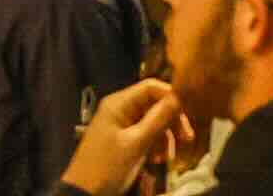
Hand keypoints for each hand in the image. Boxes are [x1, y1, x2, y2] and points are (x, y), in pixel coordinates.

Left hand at [60, 79, 185, 195]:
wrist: (83, 194)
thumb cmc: (107, 167)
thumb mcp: (136, 143)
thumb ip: (159, 118)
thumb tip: (180, 96)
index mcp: (119, 104)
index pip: (151, 87)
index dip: (171, 97)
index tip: (189, 112)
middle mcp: (120, 109)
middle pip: (154, 105)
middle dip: (171, 121)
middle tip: (187, 138)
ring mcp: (121, 125)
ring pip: (152, 122)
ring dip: (164, 137)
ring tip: (168, 157)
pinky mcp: (122, 140)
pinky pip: (145, 135)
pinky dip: (154, 145)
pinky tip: (157, 160)